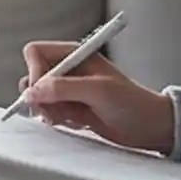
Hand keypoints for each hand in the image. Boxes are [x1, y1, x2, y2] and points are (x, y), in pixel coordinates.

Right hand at [19, 42, 175, 154]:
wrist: (149, 126)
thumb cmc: (132, 102)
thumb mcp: (97, 91)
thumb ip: (62, 88)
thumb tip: (31, 92)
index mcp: (75, 54)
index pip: (36, 53)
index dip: (34, 72)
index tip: (42, 91)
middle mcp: (68, 69)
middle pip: (32, 76)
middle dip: (38, 95)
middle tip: (53, 110)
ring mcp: (68, 90)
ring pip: (38, 97)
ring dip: (48, 110)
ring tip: (69, 117)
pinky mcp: (70, 108)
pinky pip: (48, 111)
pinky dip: (56, 119)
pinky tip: (77, 122)